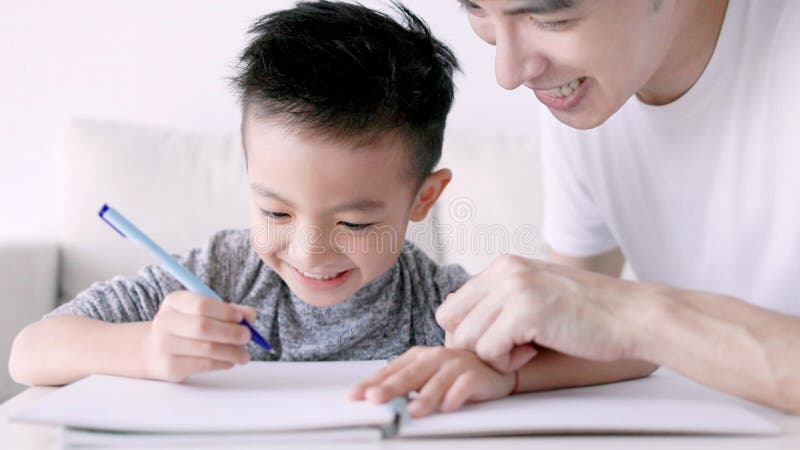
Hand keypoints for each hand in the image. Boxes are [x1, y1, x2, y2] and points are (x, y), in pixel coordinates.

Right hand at [143, 290, 254, 381]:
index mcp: (174, 302)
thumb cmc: (186, 327)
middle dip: (231, 332)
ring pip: (206, 349)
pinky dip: (222, 363)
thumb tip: (250, 315)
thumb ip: (227, 311)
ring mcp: (164, 345)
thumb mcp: (202, 312)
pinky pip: (203, 365)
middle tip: (247, 336)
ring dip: (232, 352)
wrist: (153, 350)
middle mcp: (165, 321)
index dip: (226, 312)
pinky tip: (230, 362)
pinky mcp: (169, 366)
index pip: (202, 305)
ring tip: (244, 355)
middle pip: (203, 327)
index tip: (242, 318)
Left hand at [348, 346, 514, 416]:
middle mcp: (434, 357)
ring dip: (424, 396)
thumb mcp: (424, 376)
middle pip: (409, 374)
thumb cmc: (452, 373)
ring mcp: (455, 364)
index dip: (372, 382)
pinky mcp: (474, 375)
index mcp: (418, 357)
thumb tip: (372, 397)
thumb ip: (403, 385)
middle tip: (375, 398)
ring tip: (413, 411)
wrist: (490, 367)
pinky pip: (464, 385)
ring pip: (436, 381)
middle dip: (390, 387)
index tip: (355, 396)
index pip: (390, 370)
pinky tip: (448, 406)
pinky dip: (456, 395)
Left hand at [437, 255, 650, 373]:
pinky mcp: (524, 312)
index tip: (501, 339)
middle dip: (471, 343)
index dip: (469, 331)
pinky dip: (507, 361)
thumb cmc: (589, 313)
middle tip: (507, 348)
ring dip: (492, 354)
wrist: (632, 315)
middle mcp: (503, 271)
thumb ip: (501, 300)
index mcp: (503, 265)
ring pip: (465, 337)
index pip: (453, 304)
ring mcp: (513, 289)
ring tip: (526, 349)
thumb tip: (458, 320)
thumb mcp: (536, 293)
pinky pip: (487, 350)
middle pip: (449, 319)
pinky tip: (534, 351)